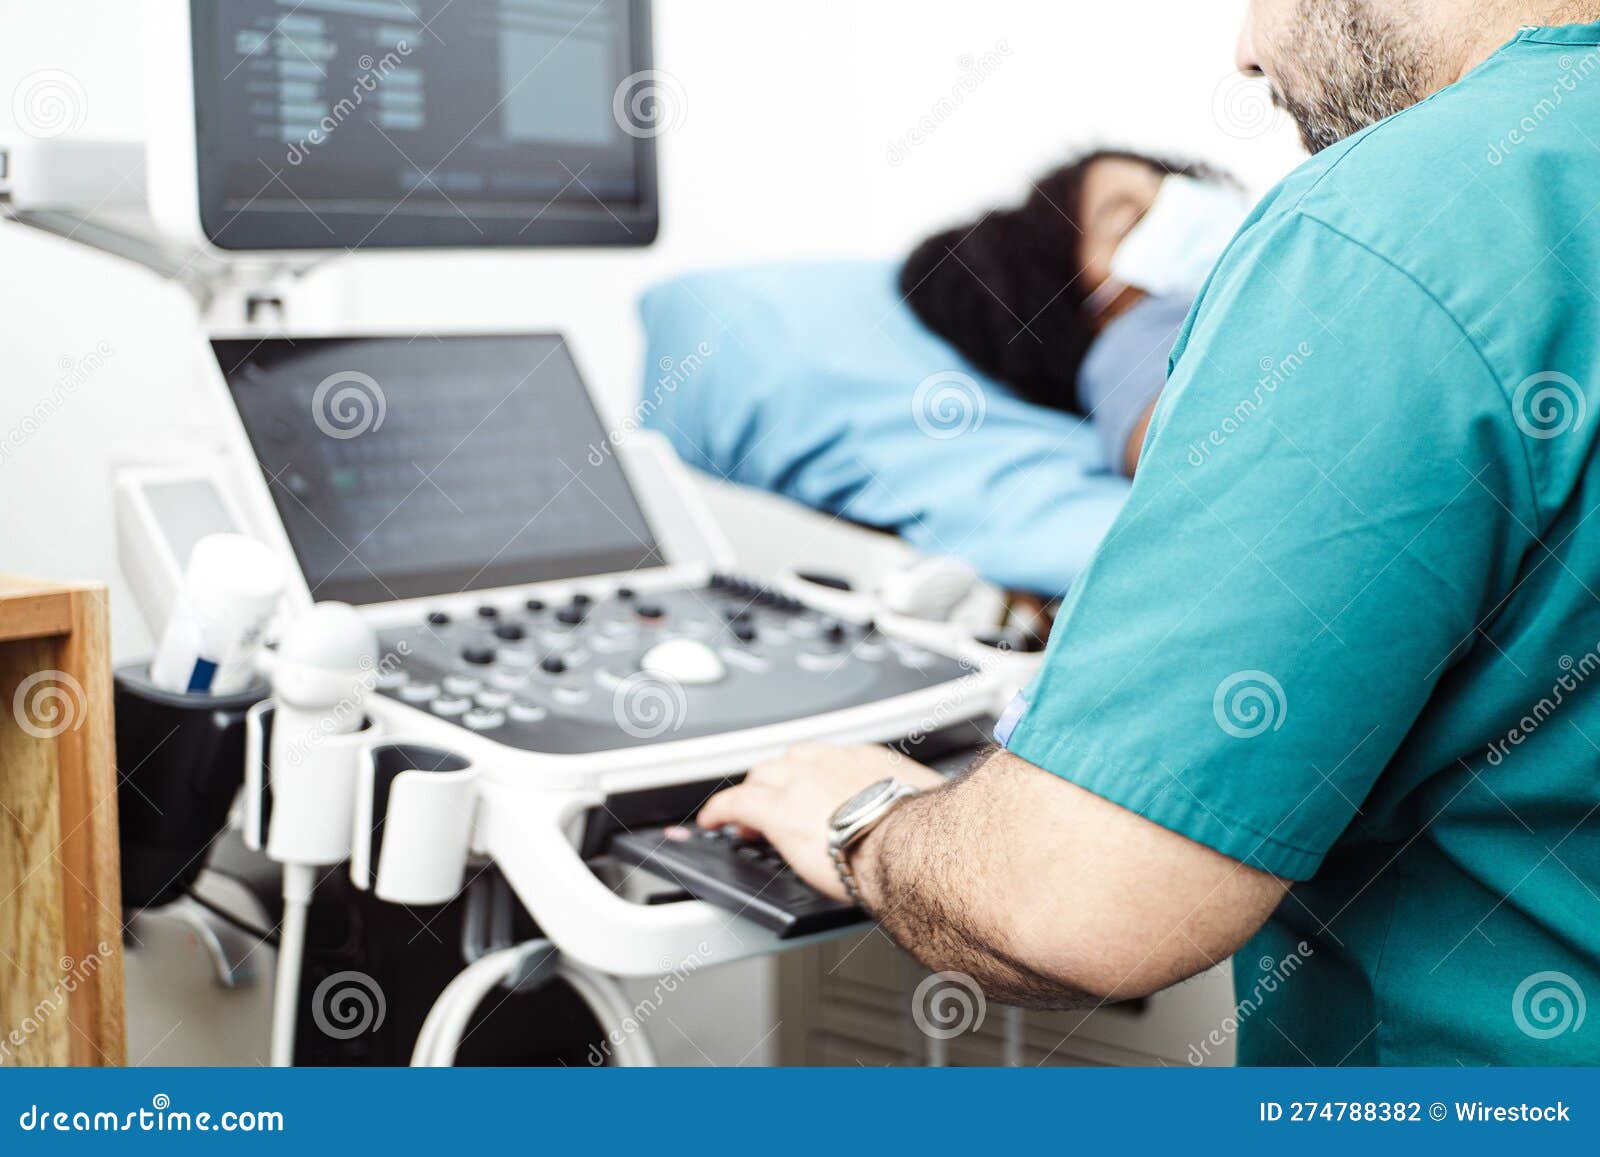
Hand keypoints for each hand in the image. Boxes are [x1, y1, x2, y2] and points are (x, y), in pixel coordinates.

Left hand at [698, 743, 946, 902]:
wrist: (917, 845)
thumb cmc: (931, 837)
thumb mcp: (928, 812)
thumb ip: (915, 812)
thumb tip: (928, 830)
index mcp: (870, 762)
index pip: (829, 757)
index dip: (811, 773)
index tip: (809, 785)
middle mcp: (833, 763)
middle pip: (789, 759)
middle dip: (776, 779)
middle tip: (771, 801)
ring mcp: (803, 784)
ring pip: (763, 777)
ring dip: (753, 792)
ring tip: (743, 814)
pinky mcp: (779, 813)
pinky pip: (738, 804)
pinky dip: (721, 810)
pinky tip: (711, 821)